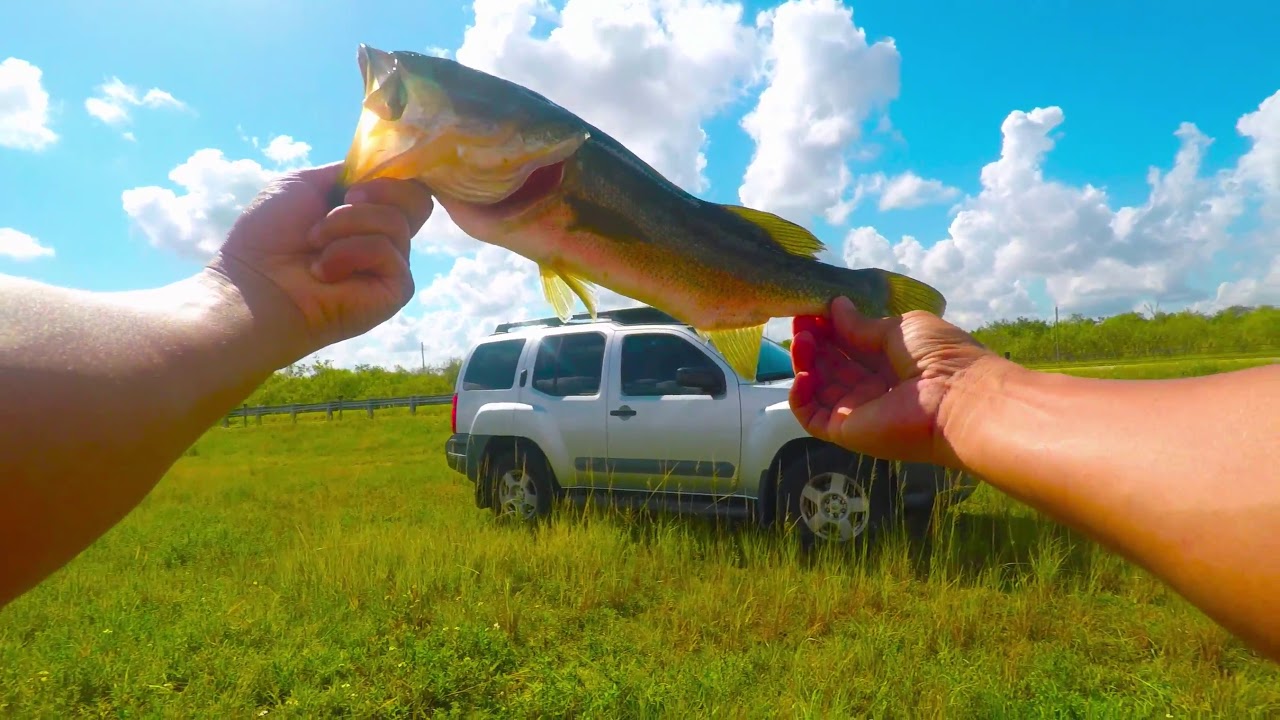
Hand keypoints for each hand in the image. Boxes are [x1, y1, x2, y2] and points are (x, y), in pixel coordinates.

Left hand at [205, 161, 433, 365]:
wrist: (255, 283)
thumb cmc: (268, 237)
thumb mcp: (303, 183)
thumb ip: (345, 173)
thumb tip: (377, 169)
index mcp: (365, 213)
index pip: (407, 187)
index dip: (393, 177)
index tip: (359, 181)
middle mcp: (383, 238)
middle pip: (417, 200)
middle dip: (377, 192)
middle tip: (342, 202)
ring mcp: (392, 265)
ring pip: (396, 222)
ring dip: (346, 225)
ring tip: (315, 245)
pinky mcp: (396, 289)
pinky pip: (388, 251)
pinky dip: (350, 252)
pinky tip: (324, 272)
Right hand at [788, 296, 1002, 465]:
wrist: (958, 398)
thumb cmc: (941, 356)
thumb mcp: (900, 328)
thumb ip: (864, 324)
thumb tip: (836, 306)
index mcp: (892, 363)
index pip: (850, 346)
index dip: (829, 328)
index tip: (813, 310)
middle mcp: (874, 387)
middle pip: (831, 365)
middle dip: (814, 341)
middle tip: (800, 320)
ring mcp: (858, 411)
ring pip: (818, 387)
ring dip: (805, 362)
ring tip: (802, 339)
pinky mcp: (846, 431)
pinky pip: (812, 417)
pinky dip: (799, 397)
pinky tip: (803, 375)